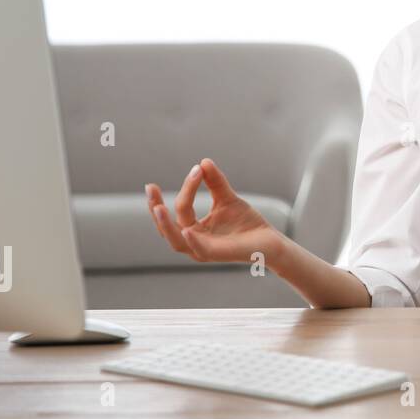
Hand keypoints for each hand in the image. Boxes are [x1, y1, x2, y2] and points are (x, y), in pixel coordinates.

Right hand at [145, 158, 282, 263]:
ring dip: (165, 225)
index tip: (196, 168)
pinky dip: (192, 241)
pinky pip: (199, 250)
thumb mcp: (227, 198)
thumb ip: (215, 182)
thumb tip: (203, 161)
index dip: (186, 188)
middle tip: (150, 188)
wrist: (270, 240)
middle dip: (155, 208)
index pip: (180, 209)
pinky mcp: (216, 256)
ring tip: (158, 207)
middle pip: (166, 227)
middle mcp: (193, 241)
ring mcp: (203, 251)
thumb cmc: (246, 223)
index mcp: (193, 229)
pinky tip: (187, 230)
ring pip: (176, 241)